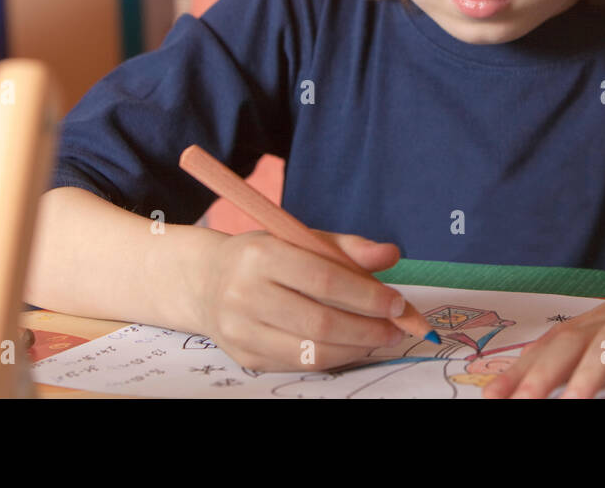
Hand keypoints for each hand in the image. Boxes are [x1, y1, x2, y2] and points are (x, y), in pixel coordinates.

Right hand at [197, 228, 409, 372]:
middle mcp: (245, 294)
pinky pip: (298, 365)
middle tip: (397, 328)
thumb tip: (390, 255)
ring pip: (310, 351)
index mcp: (262, 255)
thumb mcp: (301, 239)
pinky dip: (333, 358)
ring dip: (356, 348)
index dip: (367, 295)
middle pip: (320, 323)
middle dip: (368, 329)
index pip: (325, 280)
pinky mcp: (243, 357)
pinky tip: (352, 346)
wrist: (207, 281)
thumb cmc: (265, 256)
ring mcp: (241, 331)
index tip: (398, 303)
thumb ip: (347, 247)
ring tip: (380, 338)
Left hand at [483, 240, 604, 398]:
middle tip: (512, 405)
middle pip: (571, 343)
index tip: (488, 395)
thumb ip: (602, 353)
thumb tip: (567, 380)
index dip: (518, 370)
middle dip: (538, 376)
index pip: (551, 345)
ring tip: (572, 408)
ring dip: (590, 376)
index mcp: (603, 321)